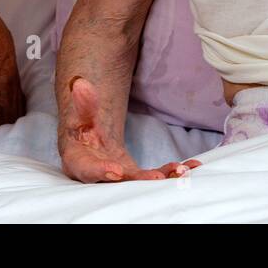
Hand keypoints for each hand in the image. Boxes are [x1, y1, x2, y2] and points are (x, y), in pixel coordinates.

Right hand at [59, 77, 199, 182]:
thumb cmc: (82, 130)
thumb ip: (83, 102)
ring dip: (162, 176)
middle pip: (118, 183)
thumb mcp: (81, 114)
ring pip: (139, 182)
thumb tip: (81, 84)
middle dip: (139, 181)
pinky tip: (189, 167)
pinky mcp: (134, 178)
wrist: (89, 143)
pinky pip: (152, 177)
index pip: (87, 170)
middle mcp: (99, 176)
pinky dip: (170, 172)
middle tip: (159, 177)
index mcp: (79, 163)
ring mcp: (119, 179)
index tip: (117, 171)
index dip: (101, 171)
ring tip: (182, 170)